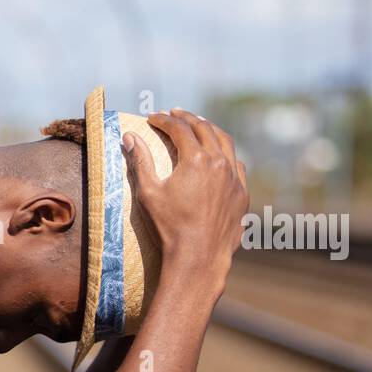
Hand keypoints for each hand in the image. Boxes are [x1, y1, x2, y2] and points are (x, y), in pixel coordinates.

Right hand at [123, 109, 248, 298]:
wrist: (198, 256)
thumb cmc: (170, 226)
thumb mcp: (149, 193)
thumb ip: (140, 161)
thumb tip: (129, 137)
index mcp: (196, 159)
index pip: (179, 129)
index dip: (164, 120)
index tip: (152, 117)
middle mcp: (220, 163)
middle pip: (204, 128)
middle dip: (187, 118)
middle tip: (173, 114)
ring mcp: (235, 178)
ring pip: (225, 142)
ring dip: (210, 129)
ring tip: (198, 125)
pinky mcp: (242, 193)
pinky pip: (237, 164)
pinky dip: (226, 153)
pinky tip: (219, 155)